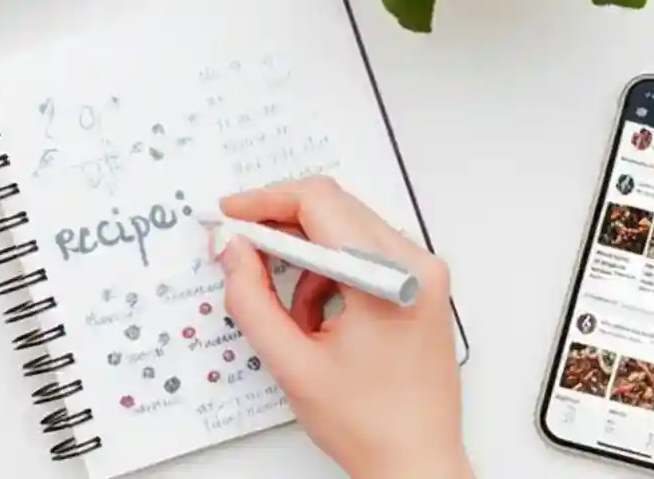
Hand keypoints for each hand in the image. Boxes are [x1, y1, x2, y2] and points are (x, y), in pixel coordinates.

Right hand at [218, 178, 471, 478]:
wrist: (417, 464)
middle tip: (242, 252)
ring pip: (347, 233)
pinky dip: (329, 278)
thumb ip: (252, 300)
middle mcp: (415, 265)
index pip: (320, 203)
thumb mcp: (293, 364)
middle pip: (335, 210)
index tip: (231, 215)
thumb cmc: (370, 425)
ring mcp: (422, 275)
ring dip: (306, 263)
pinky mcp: (419, 288)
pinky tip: (318, 324)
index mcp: (390, 277)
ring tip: (293, 320)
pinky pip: (363, 257)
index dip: (266, 201)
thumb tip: (233, 250)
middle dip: (282, 229)